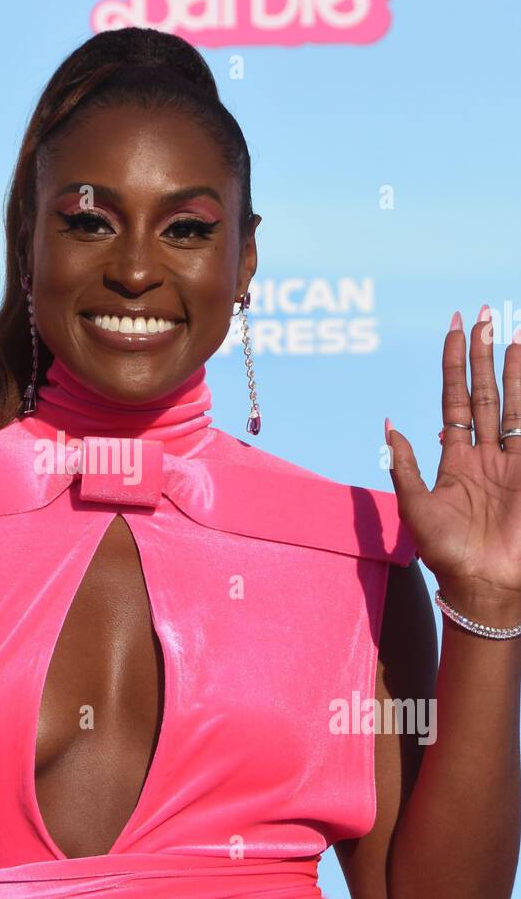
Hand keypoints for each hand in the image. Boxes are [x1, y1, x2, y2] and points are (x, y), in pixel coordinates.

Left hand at [385, 304, 520, 628]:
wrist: (483, 586)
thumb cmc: (446, 553)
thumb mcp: (415, 506)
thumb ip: (404, 464)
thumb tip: (389, 422)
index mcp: (455, 457)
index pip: (454, 397)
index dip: (454, 362)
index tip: (455, 327)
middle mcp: (485, 452)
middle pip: (485, 390)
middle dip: (485, 352)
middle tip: (486, 312)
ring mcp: (512, 461)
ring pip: (514, 402)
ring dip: (514, 367)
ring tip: (513, 330)